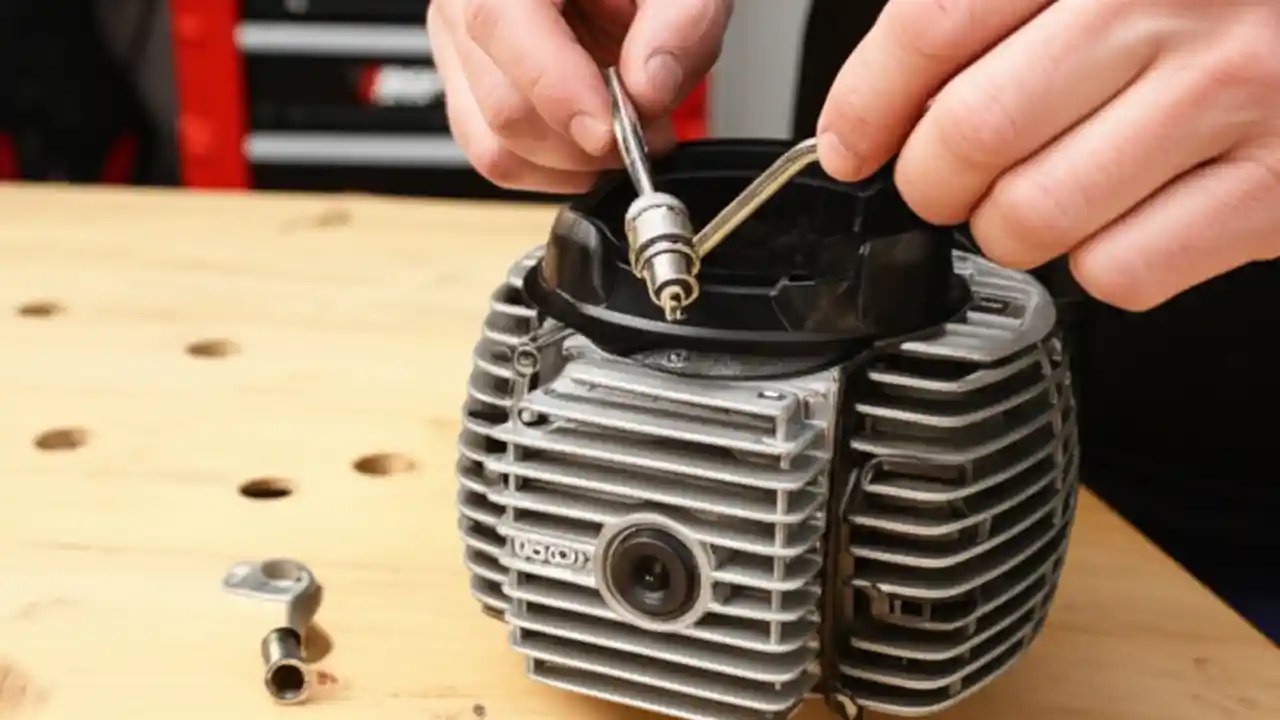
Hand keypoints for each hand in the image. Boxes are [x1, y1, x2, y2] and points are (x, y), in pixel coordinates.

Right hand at [427, 0, 731, 193]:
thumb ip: (679, 22)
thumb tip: (647, 91)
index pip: (498, 23)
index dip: (557, 89)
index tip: (613, 130)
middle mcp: (462, 3)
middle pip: (503, 106)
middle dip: (585, 142)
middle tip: (648, 126)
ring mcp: (458, 53)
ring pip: (496, 148)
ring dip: (574, 162)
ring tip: (624, 127)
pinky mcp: (470, 94)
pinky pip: (498, 159)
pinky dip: (556, 169)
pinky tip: (593, 137)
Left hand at [817, 0, 1279, 310]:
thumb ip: (997, 10)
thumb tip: (876, 107)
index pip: (934, 25)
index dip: (867, 102)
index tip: (850, 144)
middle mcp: (1171, 3)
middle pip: (970, 132)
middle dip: (930, 179)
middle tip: (945, 178)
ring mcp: (1232, 94)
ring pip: (1032, 215)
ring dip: (1005, 228)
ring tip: (1038, 194)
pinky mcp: (1277, 188)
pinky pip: (1120, 271)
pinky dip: (1096, 264)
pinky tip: (1119, 218)